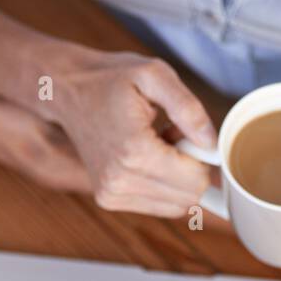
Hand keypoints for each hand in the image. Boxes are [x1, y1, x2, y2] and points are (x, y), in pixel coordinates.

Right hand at [50, 47, 218, 217]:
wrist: (68, 91)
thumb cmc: (112, 79)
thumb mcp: (154, 74)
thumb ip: (189, 108)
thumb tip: (212, 144)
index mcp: (134, 152)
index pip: (195, 180)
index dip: (201, 155)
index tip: (182, 129)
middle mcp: (119, 181)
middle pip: (188, 197)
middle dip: (190, 167)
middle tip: (169, 134)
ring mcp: (111, 194)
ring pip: (175, 206)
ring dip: (177, 178)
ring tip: (156, 144)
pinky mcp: (109, 199)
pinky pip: (158, 205)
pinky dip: (162, 184)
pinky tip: (146, 157)